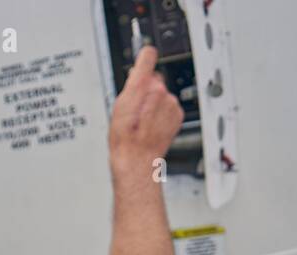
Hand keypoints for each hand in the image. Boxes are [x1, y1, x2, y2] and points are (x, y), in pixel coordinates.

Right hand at [108, 46, 184, 176]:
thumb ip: (131, 84)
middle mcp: (159, 91)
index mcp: (141, 85)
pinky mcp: (177, 113)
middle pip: (155, 79)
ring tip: (143, 120)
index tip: (145, 54)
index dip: (145, 56)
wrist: (136, 158)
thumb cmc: (125, 138)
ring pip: (162, 94)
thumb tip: (139, 72)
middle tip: (136, 108)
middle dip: (147, 90)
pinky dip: (162, 113)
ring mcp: (170, 102)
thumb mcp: (118, 106)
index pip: (148, 56)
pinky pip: (170, 106)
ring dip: (154, 104)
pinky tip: (152, 124)